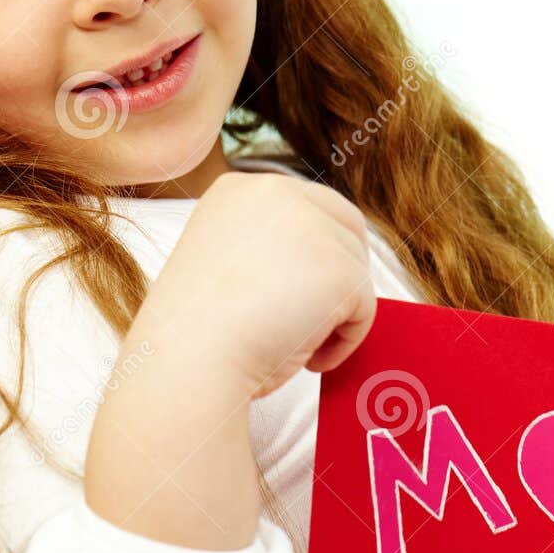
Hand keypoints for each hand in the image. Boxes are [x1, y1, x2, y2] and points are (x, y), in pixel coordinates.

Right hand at [131, 171, 376, 401]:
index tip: (297, 295)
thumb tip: (315, 268)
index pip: (309, 206)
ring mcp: (314, 226)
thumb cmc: (197, 333)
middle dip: (340, 277)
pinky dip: (344, 342)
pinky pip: (364, 309)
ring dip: (334, 315)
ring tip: (291, 344)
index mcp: (240, 189)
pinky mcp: (341, 268)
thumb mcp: (226, 263)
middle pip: (346, 227)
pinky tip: (308, 360)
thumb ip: (269, 249)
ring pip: (354, 271)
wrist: (189, 362)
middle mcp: (279, 192)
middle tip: (314, 320)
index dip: (316, 255)